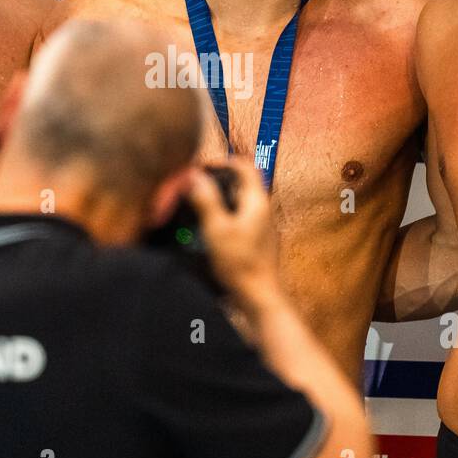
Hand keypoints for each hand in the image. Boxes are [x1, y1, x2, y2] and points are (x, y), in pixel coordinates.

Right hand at [188, 158, 278, 303]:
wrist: (259, 296)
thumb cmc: (241, 264)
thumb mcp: (216, 228)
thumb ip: (206, 200)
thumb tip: (195, 176)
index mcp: (257, 201)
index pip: (245, 166)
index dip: (224, 161)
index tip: (204, 167)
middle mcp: (263, 209)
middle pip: (241, 183)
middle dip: (217, 182)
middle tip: (196, 187)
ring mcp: (261, 225)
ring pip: (238, 202)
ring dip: (219, 201)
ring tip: (198, 209)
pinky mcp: (256, 239)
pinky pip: (239, 218)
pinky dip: (223, 217)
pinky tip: (208, 230)